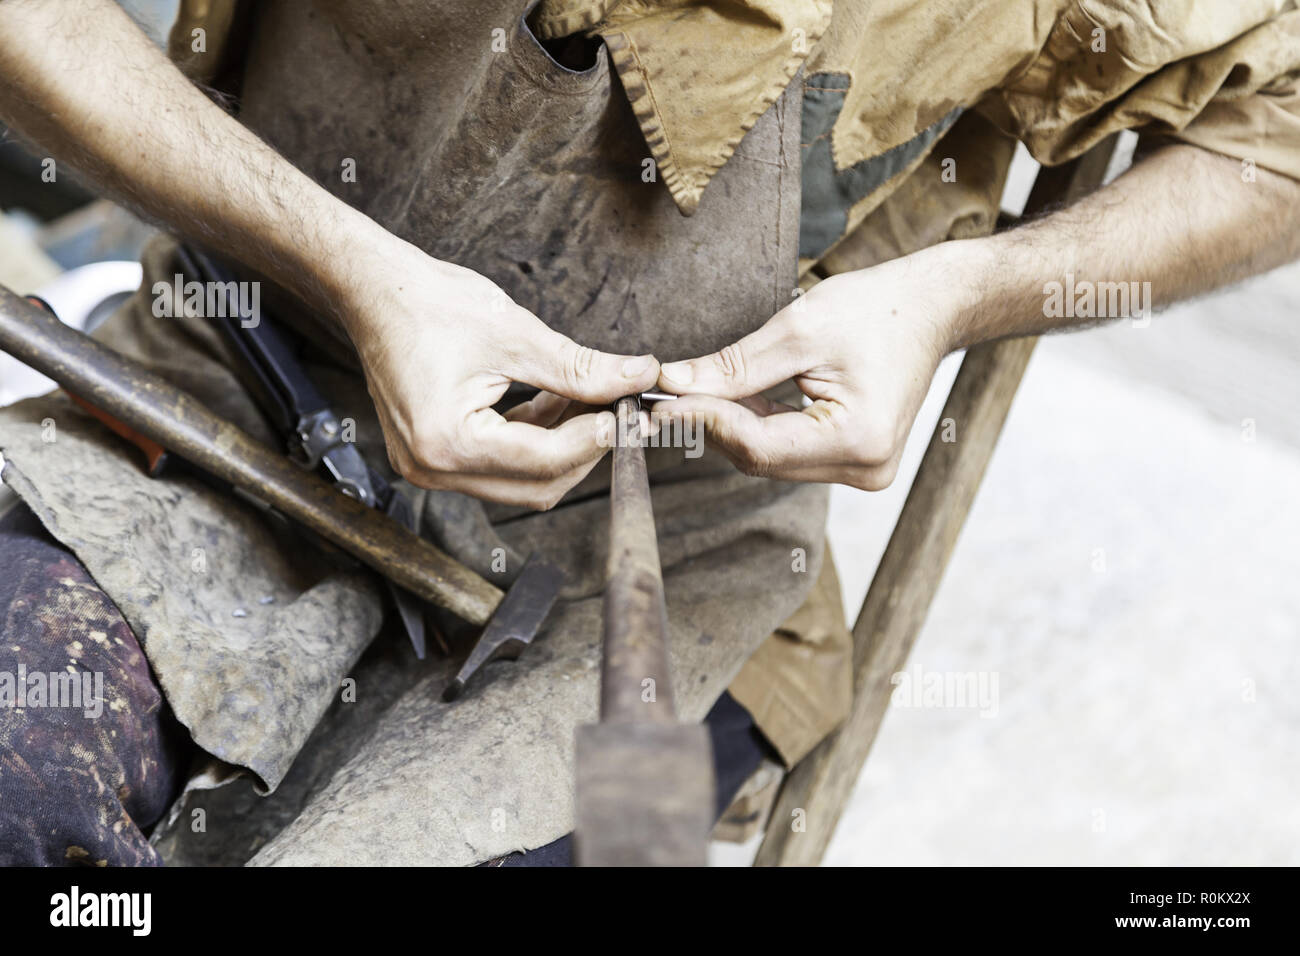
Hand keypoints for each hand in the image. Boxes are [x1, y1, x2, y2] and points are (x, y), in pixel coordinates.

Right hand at [340, 238, 659, 508]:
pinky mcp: (434, 457)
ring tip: (586, 397)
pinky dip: (535, 439)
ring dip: (562, 445)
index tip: (630, 413)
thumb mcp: (516, 335)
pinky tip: (554, 400)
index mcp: (447, 442)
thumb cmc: (428, 304)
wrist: (374, 290)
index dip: (597, 438)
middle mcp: (433, 468)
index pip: (545, 461)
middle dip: (584, 450)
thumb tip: (637, 377)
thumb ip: (581, 369)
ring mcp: (430, 468)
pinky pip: (500, 465)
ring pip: (522, 481)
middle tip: (617, 409)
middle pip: (536, 485)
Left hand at [652, 249, 961, 489]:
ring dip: (731, 427)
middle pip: (761, 457)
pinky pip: (789, 451)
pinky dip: (758, 426)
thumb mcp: (798, 329)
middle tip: (665, 396)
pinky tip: (732, 402)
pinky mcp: (856, 461)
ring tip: (692, 394)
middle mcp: (865, 468)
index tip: (658, 402)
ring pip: (771, 458)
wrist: (933, 308)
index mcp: (859, 439)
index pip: (757, 444)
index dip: (702, 422)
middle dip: (711, 425)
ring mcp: (864, 470)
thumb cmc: (878, 308)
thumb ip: (734, 366)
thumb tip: (674, 384)